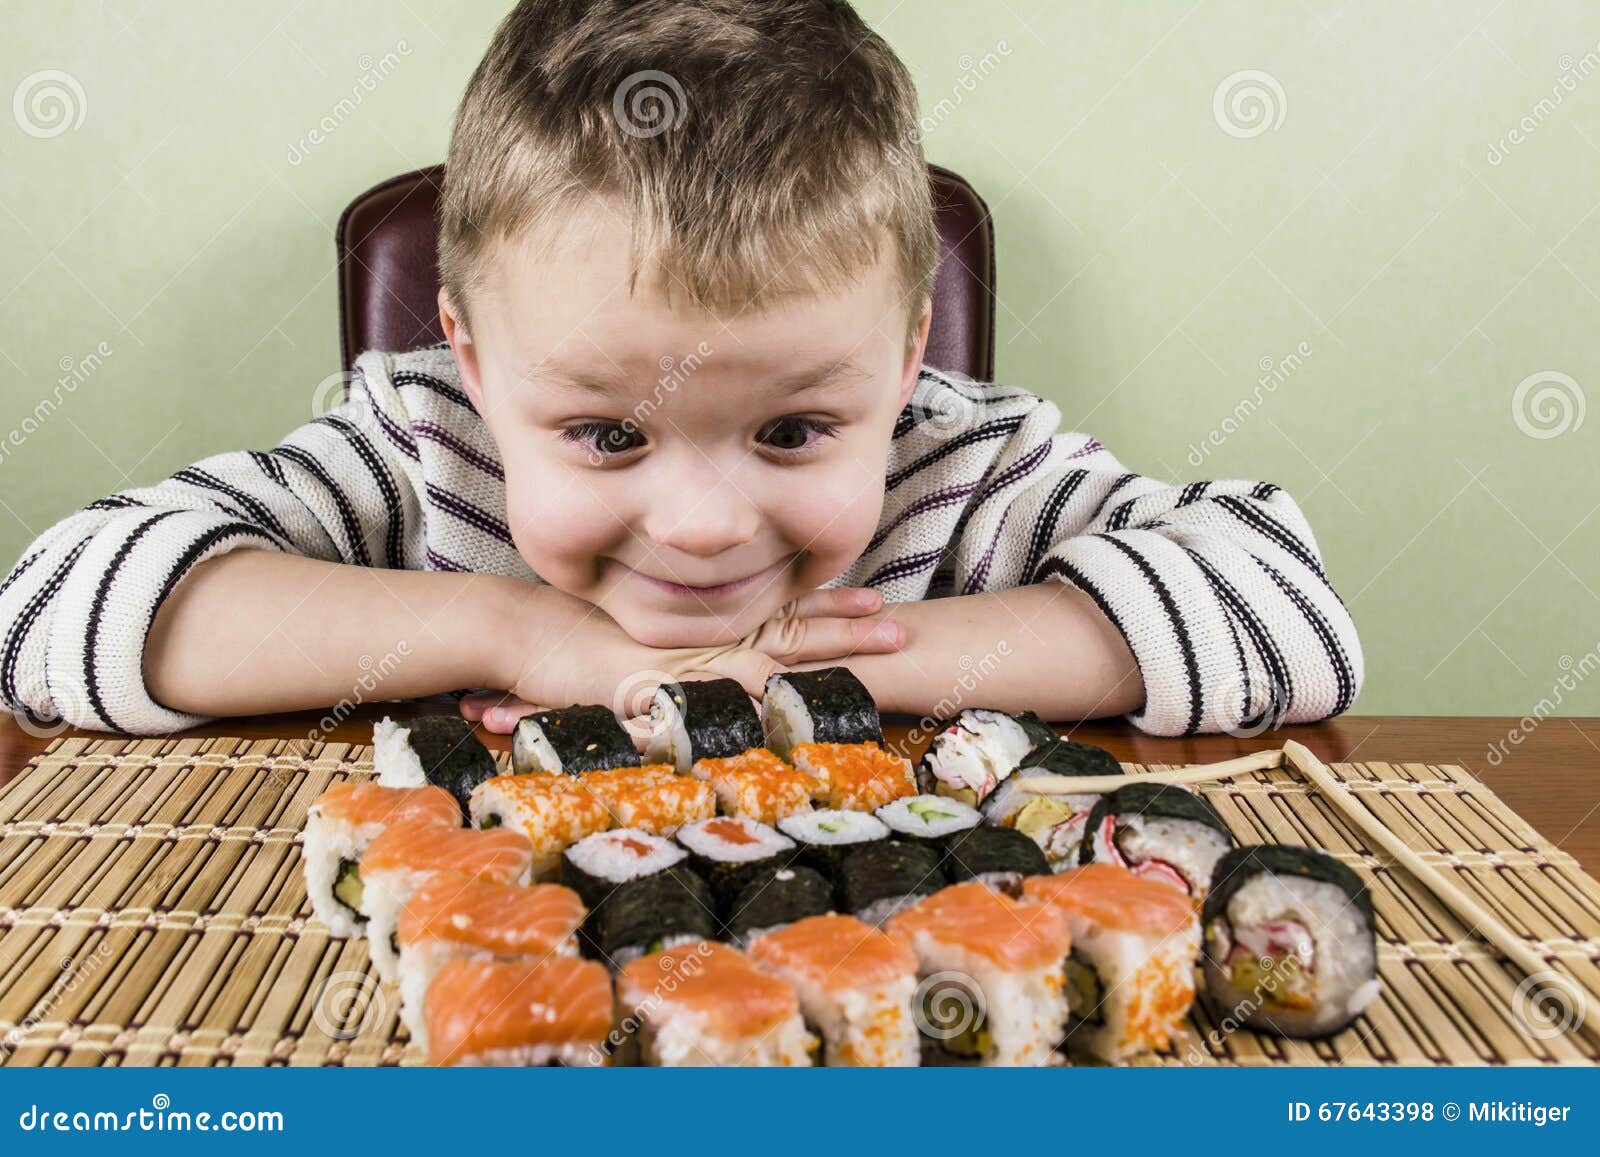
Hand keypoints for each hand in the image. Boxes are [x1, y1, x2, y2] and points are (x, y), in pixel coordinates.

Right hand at [461, 585, 903, 732]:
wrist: (523, 634)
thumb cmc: (570, 641)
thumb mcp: (633, 648)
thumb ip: (669, 662)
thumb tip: (706, 674)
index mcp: (705, 626)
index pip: (779, 612)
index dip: (827, 606)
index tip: (872, 600)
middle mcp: (708, 638)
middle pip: (793, 630)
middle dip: (848, 628)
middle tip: (900, 625)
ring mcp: (693, 661)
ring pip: (778, 654)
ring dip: (834, 652)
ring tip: (885, 645)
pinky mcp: (670, 686)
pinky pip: (728, 691)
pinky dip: (771, 694)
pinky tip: (811, 697)